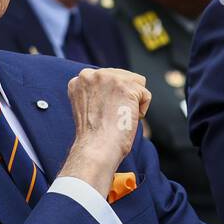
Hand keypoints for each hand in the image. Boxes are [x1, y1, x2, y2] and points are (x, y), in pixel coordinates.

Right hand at [58, 67, 151, 195]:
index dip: (111, 96)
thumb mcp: (87, 106)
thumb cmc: (93, 136)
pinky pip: (145, 94)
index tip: (104, 112)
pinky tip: (127, 119)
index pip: (107, 77)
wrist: (96, 148)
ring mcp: (109, 78)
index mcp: (79, 80)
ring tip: (118, 116)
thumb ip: (96, 91)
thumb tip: (116, 88)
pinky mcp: (126, 86)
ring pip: (136, 83)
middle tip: (111, 116)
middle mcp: (91, 74)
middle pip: (123, 76)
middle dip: (123, 96)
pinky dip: (141, 110)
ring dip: (133, 101)